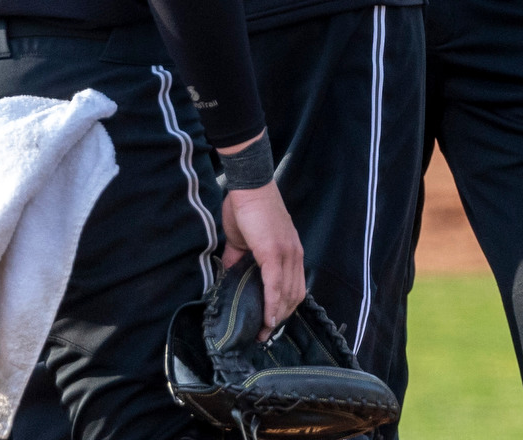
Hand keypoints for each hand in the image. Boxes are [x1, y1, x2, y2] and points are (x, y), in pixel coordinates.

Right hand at [220, 180, 305, 332]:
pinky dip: (273, 305)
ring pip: (287, 294)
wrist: (248, 186)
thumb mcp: (242, 240)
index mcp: (290, 252)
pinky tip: (267, 319)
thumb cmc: (246, 208)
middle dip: (281, 318)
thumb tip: (228, 276)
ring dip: (277, 316)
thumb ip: (237, 259)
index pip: (294, 287)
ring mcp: (286, 254)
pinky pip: (276, 285)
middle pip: (294, 296)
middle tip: (266, 335)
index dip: (284, 307)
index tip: (272, 325)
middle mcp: (294, 255)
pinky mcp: (274, 253)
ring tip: (264, 332)